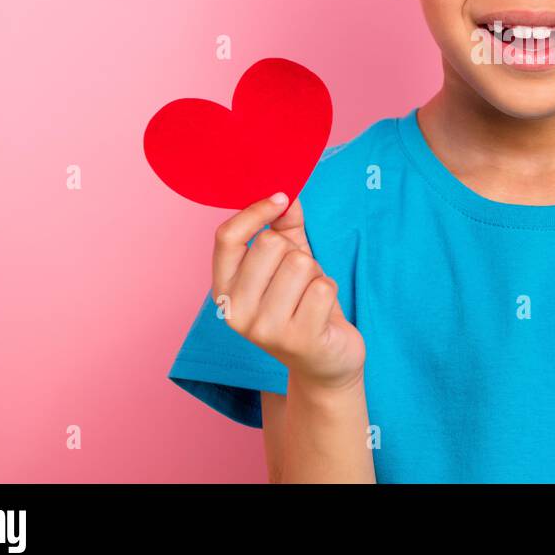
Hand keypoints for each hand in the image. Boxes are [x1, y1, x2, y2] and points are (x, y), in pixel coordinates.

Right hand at [212, 192, 365, 391]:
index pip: (227, 237)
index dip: (255, 211)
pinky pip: (322, 286)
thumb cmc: (303, 305)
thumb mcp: (290, 261)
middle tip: (300, 280)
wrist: (325, 362)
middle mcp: (236, 311)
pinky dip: (330, 291)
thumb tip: (287, 192)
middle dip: (296, 252)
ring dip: (316, 274)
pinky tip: (322, 313)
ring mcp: (264, 329)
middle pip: (270, 244)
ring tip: (311, 297)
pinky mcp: (297, 339)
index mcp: (224, 289)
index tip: (281, 197)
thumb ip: (285, 226)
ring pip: (300, 263)